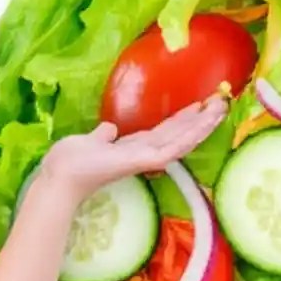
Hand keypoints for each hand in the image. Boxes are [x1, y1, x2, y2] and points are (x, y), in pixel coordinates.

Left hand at [40, 95, 227, 202]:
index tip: (197, 106)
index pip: (162, 133)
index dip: (180, 120)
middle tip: (220, 103)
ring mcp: (143, 159)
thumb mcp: (88, 142)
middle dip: (198, 120)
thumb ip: (101, 137)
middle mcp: (141, 154)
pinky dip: (191, 136)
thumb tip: (109, 129)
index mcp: (130, 148)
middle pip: (176, 134)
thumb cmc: (69, 162)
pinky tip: (206, 123)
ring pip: (181, 140)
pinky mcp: (142, 161)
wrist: (60, 177)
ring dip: (202, 125)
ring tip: (221, 108)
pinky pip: (173, 149)